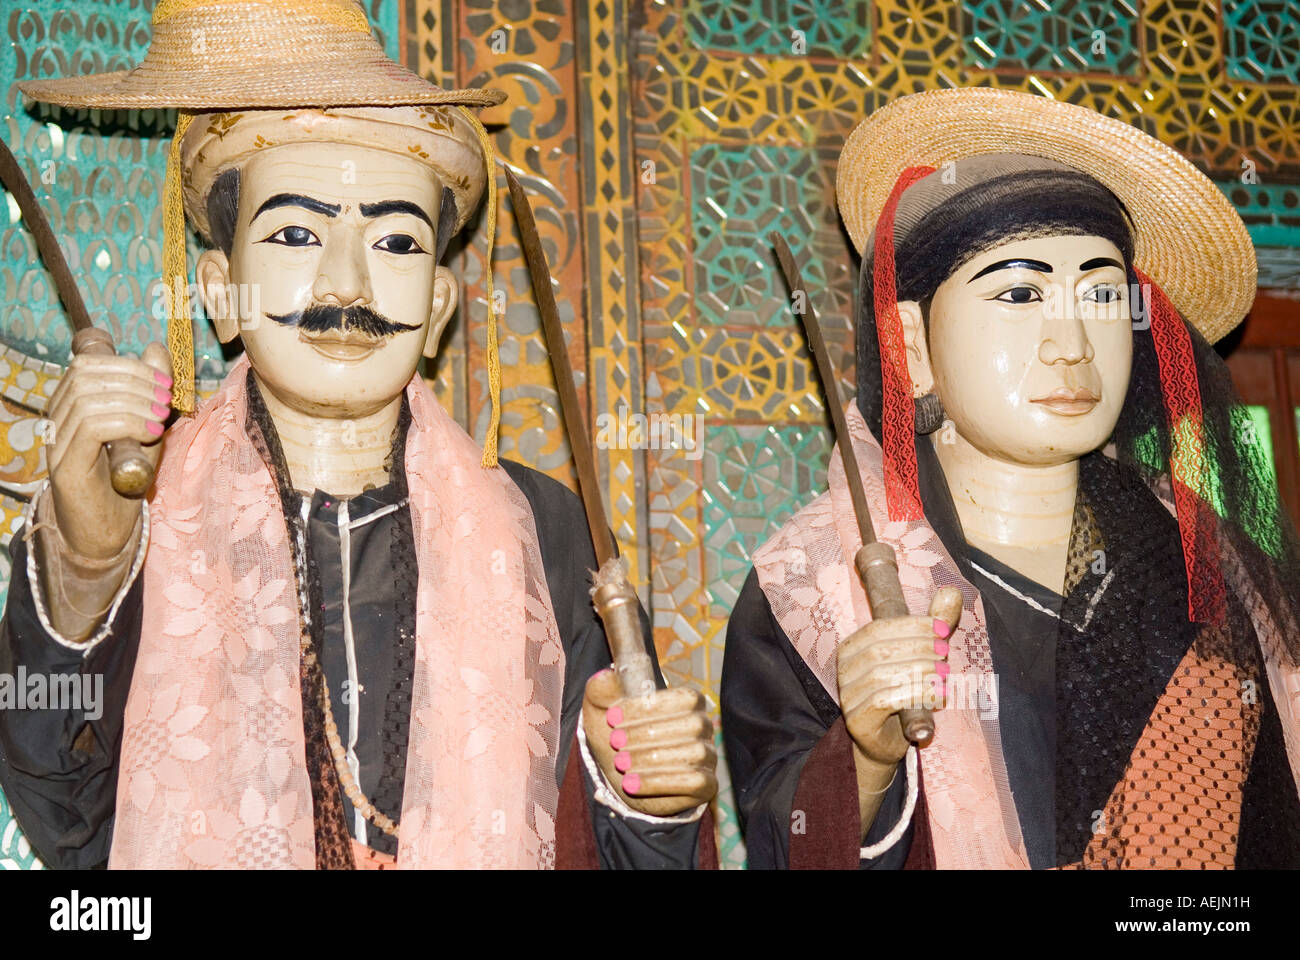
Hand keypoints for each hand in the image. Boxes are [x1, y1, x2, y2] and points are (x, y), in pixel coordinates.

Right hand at [46, 341, 171, 559]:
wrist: (110, 528)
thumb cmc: (128, 474)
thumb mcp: (148, 422)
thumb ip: (152, 388)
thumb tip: (156, 348)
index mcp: (73, 400)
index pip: (90, 361)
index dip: (130, 365)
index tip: (164, 383)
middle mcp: (57, 416)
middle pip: (87, 374)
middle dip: (135, 380)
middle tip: (166, 401)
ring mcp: (57, 440)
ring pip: (89, 398)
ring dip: (135, 403)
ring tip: (160, 420)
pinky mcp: (65, 465)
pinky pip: (92, 426)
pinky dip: (128, 422)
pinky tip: (151, 434)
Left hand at [582, 668, 717, 817]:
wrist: (623, 776)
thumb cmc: (619, 736)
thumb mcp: (604, 711)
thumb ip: (602, 690)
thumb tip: (605, 676)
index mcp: (688, 702)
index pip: (685, 698)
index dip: (650, 706)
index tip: (613, 716)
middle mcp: (704, 727)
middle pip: (691, 725)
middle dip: (648, 733)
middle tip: (615, 741)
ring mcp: (708, 757)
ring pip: (693, 754)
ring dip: (651, 758)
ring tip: (621, 763)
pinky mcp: (706, 785)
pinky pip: (694, 783)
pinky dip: (658, 782)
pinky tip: (631, 783)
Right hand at [838, 587, 961, 765]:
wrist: (888, 742)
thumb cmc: (904, 694)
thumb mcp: (919, 656)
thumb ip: (932, 626)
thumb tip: (952, 591)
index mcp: (852, 647)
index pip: (879, 627)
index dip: (913, 626)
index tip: (943, 630)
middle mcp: (844, 669)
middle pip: (881, 649)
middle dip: (919, 648)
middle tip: (945, 654)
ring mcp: (847, 695)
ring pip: (883, 675)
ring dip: (920, 672)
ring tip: (944, 676)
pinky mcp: (856, 720)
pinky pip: (884, 700)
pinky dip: (914, 694)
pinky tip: (936, 696)